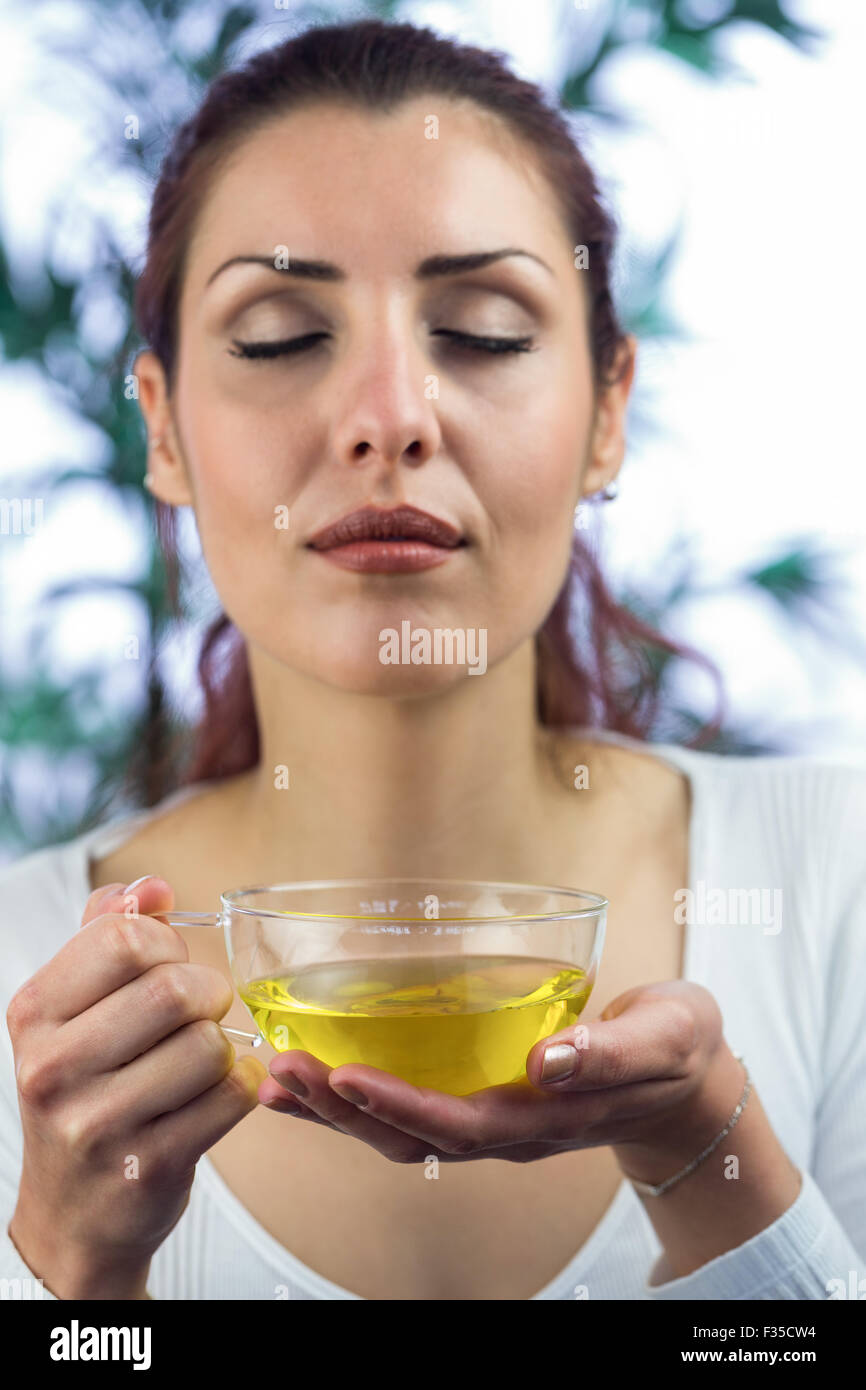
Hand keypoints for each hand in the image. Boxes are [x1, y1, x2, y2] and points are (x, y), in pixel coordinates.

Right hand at [7, 876, 266, 1297]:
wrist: (72, 1216)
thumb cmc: (85, 1092)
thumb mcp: (73, 1012)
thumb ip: (107, 936)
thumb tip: (153, 886)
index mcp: (34, 1013)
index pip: (125, 938)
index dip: (167, 944)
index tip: (166, 966)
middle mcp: (53, 1068)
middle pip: (175, 990)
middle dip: (208, 994)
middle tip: (200, 1014)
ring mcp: (96, 1124)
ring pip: (209, 1045)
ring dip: (222, 1048)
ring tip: (198, 1063)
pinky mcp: (146, 1168)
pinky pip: (230, 1097)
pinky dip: (238, 1088)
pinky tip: (212, 1097)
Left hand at [258, 980, 727, 1164]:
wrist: (689, 1078)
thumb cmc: (678, 1048)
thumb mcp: (665, 1035)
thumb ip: (612, 1049)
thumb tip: (549, 1058)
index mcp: (550, 1117)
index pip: (462, 1125)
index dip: (401, 1105)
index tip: (345, 1076)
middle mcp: (512, 1129)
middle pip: (412, 1137)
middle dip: (343, 1110)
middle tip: (285, 1072)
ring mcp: (496, 1119)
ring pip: (402, 1130)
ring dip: (337, 1110)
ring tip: (279, 1079)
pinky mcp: (485, 1098)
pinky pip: (411, 1108)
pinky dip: (358, 1097)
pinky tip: (317, 1074)